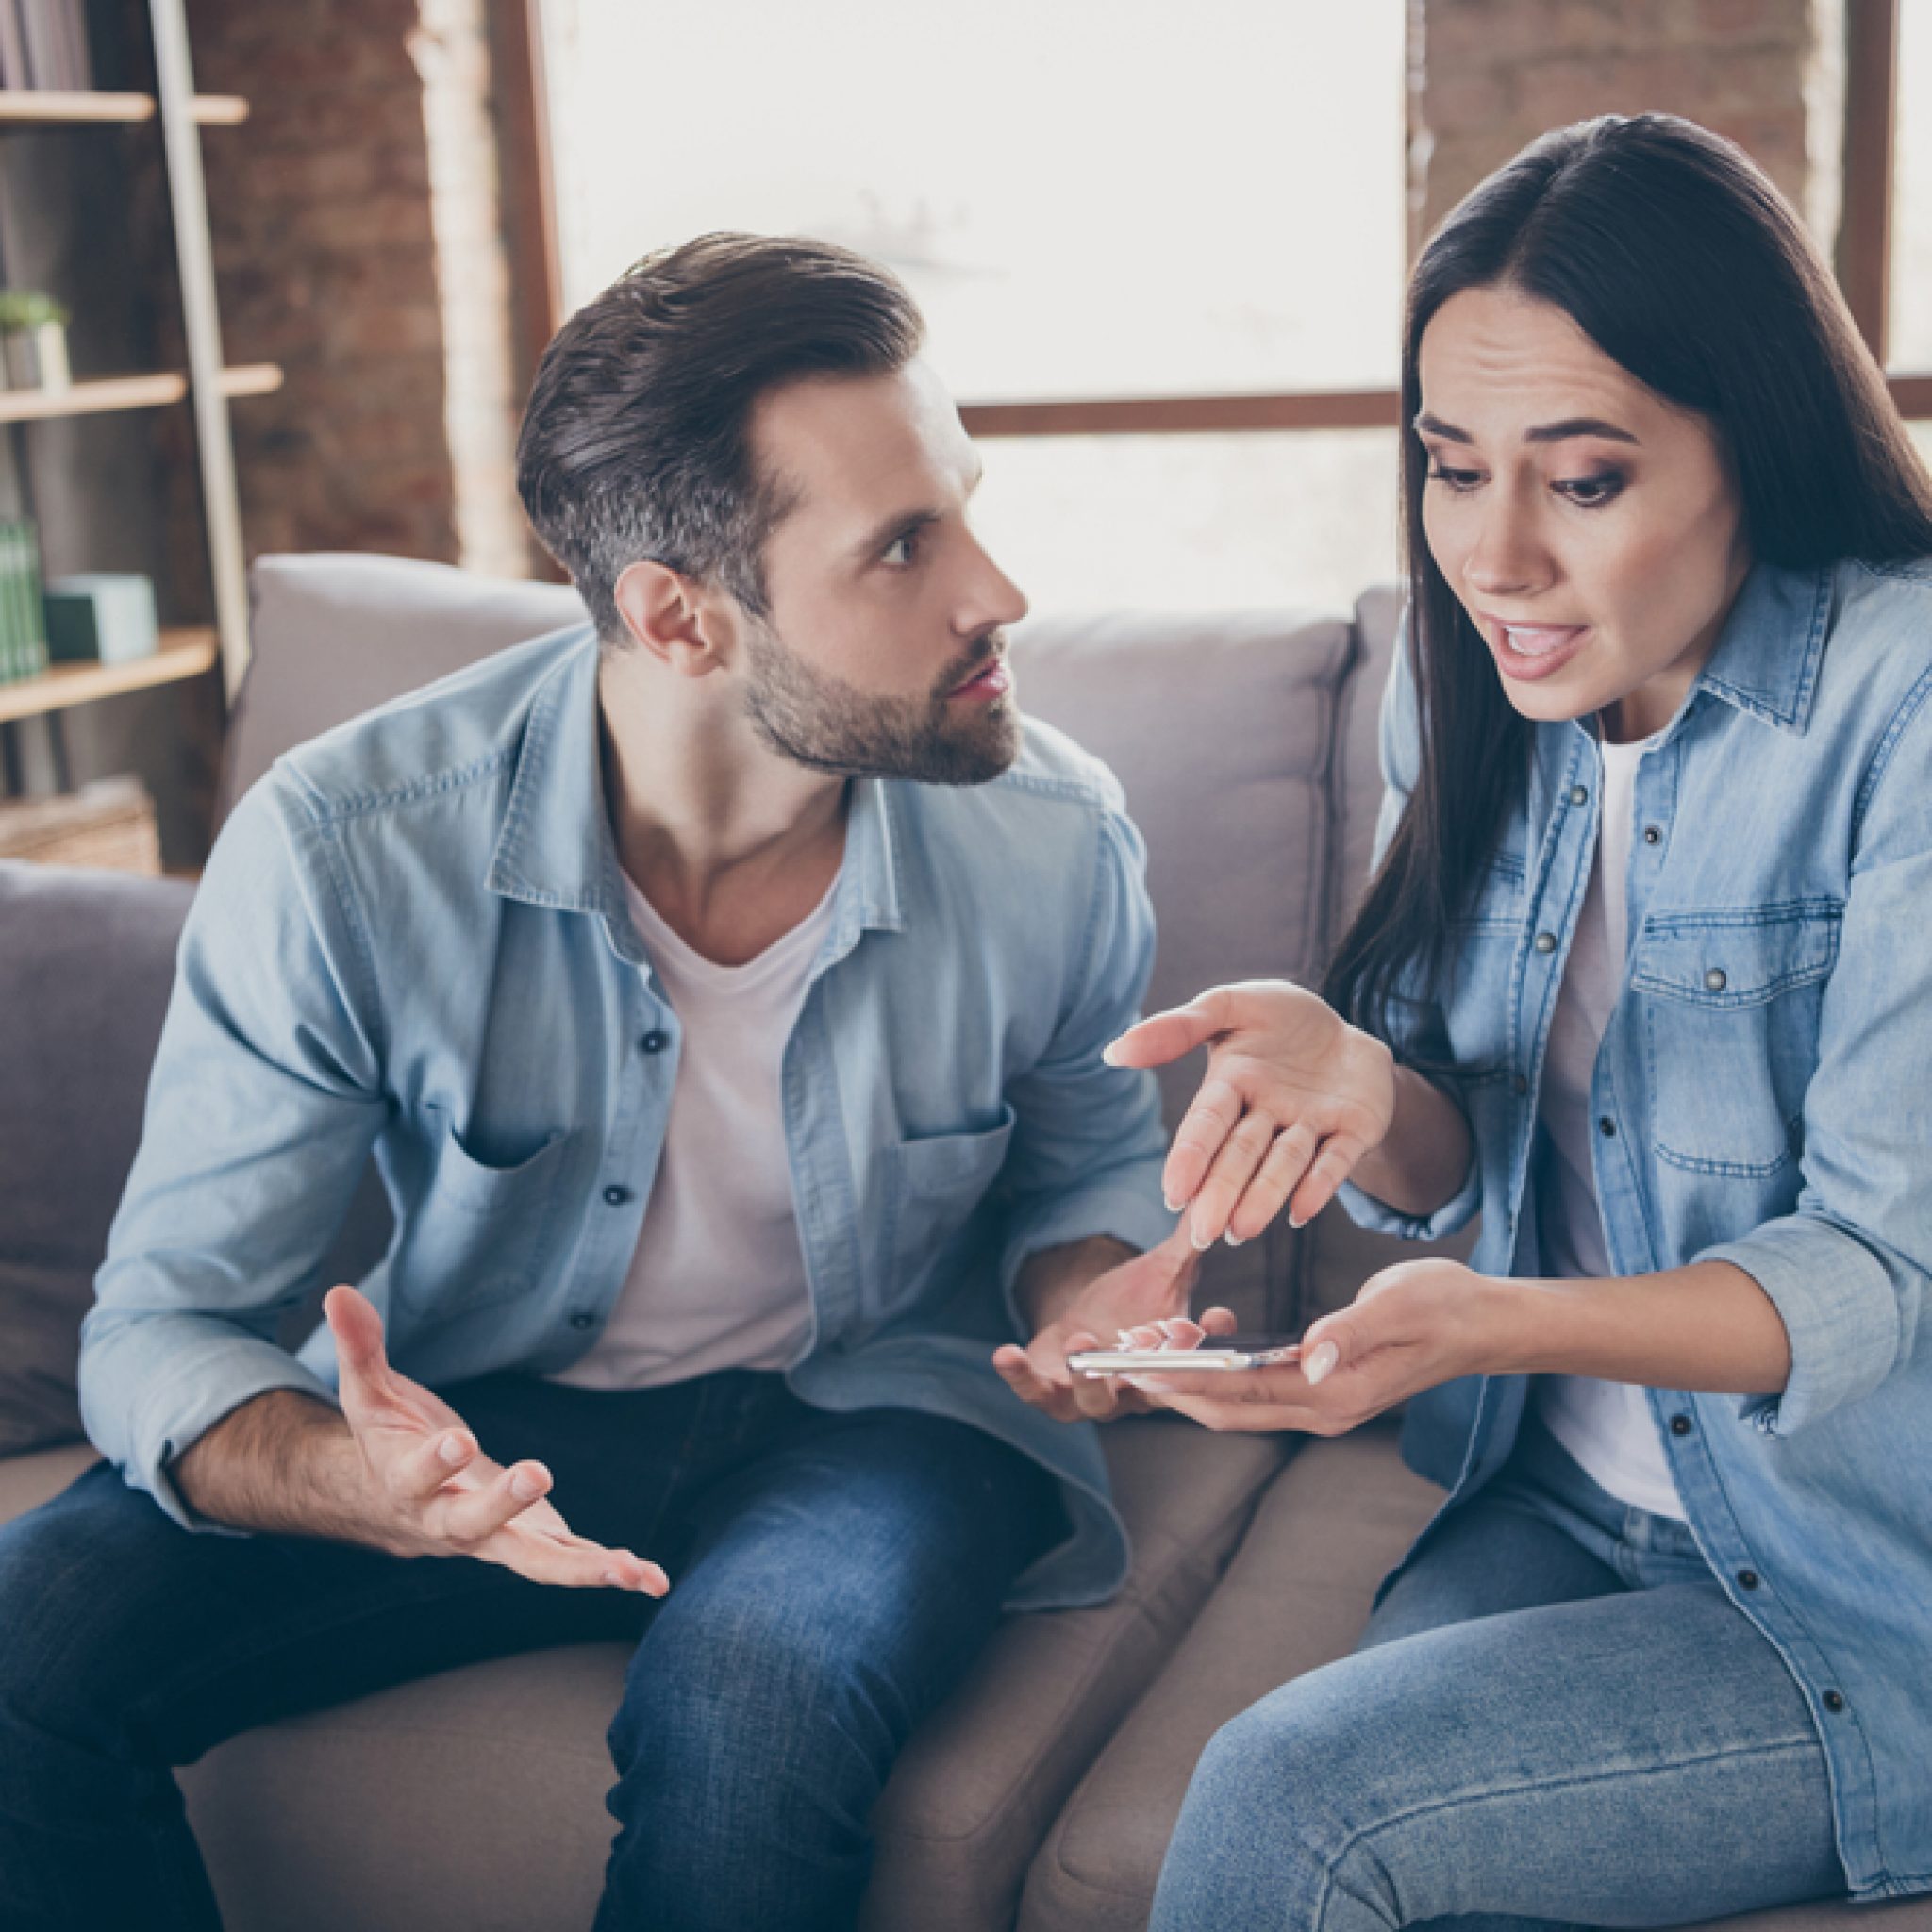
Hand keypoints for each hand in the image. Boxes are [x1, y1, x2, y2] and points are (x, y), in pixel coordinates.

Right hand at [324, 1285, 665, 1593]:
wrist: (390, 1508)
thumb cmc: (384, 1441)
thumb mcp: (368, 1394)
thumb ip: (360, 1348)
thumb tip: (337, 1291)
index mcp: (405, 1483)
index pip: (416, 1474)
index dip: (434, 1461)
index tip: (456, 1439)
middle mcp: (447, 1522)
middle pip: (473, 1524)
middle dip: (504, 1504)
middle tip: (538, 1472)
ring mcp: (493, 1539)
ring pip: (533, 1561)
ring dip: (582, 1569)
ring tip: (632, 1571)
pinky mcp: (529, 1541)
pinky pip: (568, 1560)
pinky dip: (608, 1570)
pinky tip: (652, 1579)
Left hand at [993, 1226, 1232, 1421]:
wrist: (1084, 1320)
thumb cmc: (1132, 1302)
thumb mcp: (1163, 1271)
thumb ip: (1188, 1247)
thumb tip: (1212, 1209)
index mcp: (1175, 1364)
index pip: (1202, 1358)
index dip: (1210, 1342)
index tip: (1216, 1315)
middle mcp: (1138, 1390)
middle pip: (1149, 1389)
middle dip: (1146, 1366)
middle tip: (1143, 1338)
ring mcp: (1093, 1397)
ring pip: (1094, 1401)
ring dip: (1087, 1377)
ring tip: (1081, 1344)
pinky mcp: (1051, 1392)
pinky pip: (1036, 1393)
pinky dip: (1020, 1376)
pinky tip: (1005, 1353)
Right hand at [1105, 980, 1394, 1247]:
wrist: (1350, 1033)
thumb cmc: (1283, 1020)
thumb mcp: (1231, 1005)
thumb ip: (1178, 1027)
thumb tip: (1113, 1051)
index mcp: (1232, 1085)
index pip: (1207, 1124)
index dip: (1191, 1157)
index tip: (1173, 1193)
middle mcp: (1267, 1114)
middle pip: (1242, 1155)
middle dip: (1223, 1191)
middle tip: (1206, 1233)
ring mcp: (1312, 1125)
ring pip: (1285, 1164)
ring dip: (1264, 1196)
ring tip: (1243, 1230)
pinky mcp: (1354, 1131)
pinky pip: (1336, 1159)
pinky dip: (1319, 1184)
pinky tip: (1300, 1211)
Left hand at [1121, 1258, 1506, 1435]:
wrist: (1484, 1325)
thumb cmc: (1445, 1306)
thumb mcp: (1401, 1304)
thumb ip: (1352, 1331)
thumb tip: (1309, 1356)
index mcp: (1335, 1393)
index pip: (1243, 1391)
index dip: (1186, 1376)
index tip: (1140, 1359)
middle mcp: (1321, 1410)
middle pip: (1227, 1407)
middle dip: (1172, 1381)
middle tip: (1125, 1347)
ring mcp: (1320, 1405)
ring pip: (1237, 1402)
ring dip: (1189, 1377)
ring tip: (1149, 1339)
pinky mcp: (1321, 1390)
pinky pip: (1255, 1390)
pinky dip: (1218, 1371)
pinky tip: (1199, 1339)